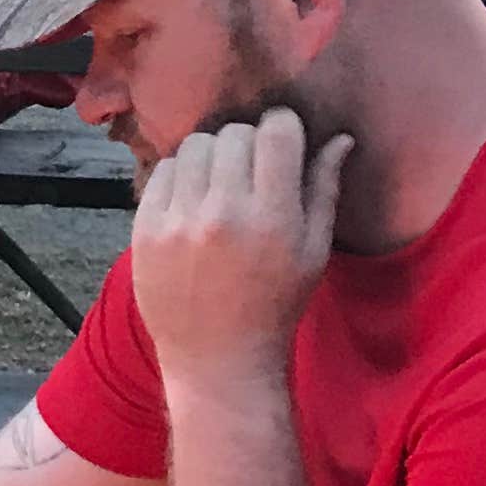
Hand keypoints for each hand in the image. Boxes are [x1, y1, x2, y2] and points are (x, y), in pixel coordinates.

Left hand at [129, 107, 348, 383]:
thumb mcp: (313, 252)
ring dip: (212, 156)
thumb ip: (324, 190)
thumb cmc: (274, 305)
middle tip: (252, 171)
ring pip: (195, 145)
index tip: (282, 141)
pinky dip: (181, 176)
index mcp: (273, 217)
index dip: (283, 127)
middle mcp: (223, 213)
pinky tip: (193, 202)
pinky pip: (162, 170)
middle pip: (234, 133)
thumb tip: (340, 138)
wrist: (217, 358)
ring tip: (220, 184)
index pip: (276, 131)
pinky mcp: (145, 229)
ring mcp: (178, 221)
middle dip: (248, 143)